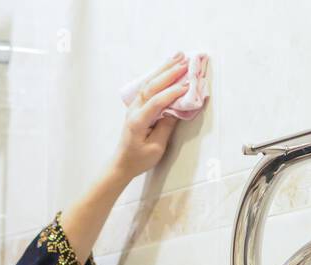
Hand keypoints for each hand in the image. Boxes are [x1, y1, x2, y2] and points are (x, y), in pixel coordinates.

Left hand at [110, 52, 188, 182]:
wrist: (122, 163)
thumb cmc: (138, 159)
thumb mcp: (156, 147)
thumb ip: (166, 126)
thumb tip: (177, 108)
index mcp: (137, 121)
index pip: (156, 101)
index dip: (173, 92)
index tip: (188, 85)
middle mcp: (133, 110)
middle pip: (151, 86)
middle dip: (169, 73)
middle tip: (186, 62)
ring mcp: (133, 107)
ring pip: (149, 83)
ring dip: (164, 69)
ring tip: (179, 56)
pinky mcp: (137, 106)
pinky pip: (148, 86)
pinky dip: (159, 75)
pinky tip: (167, 66)